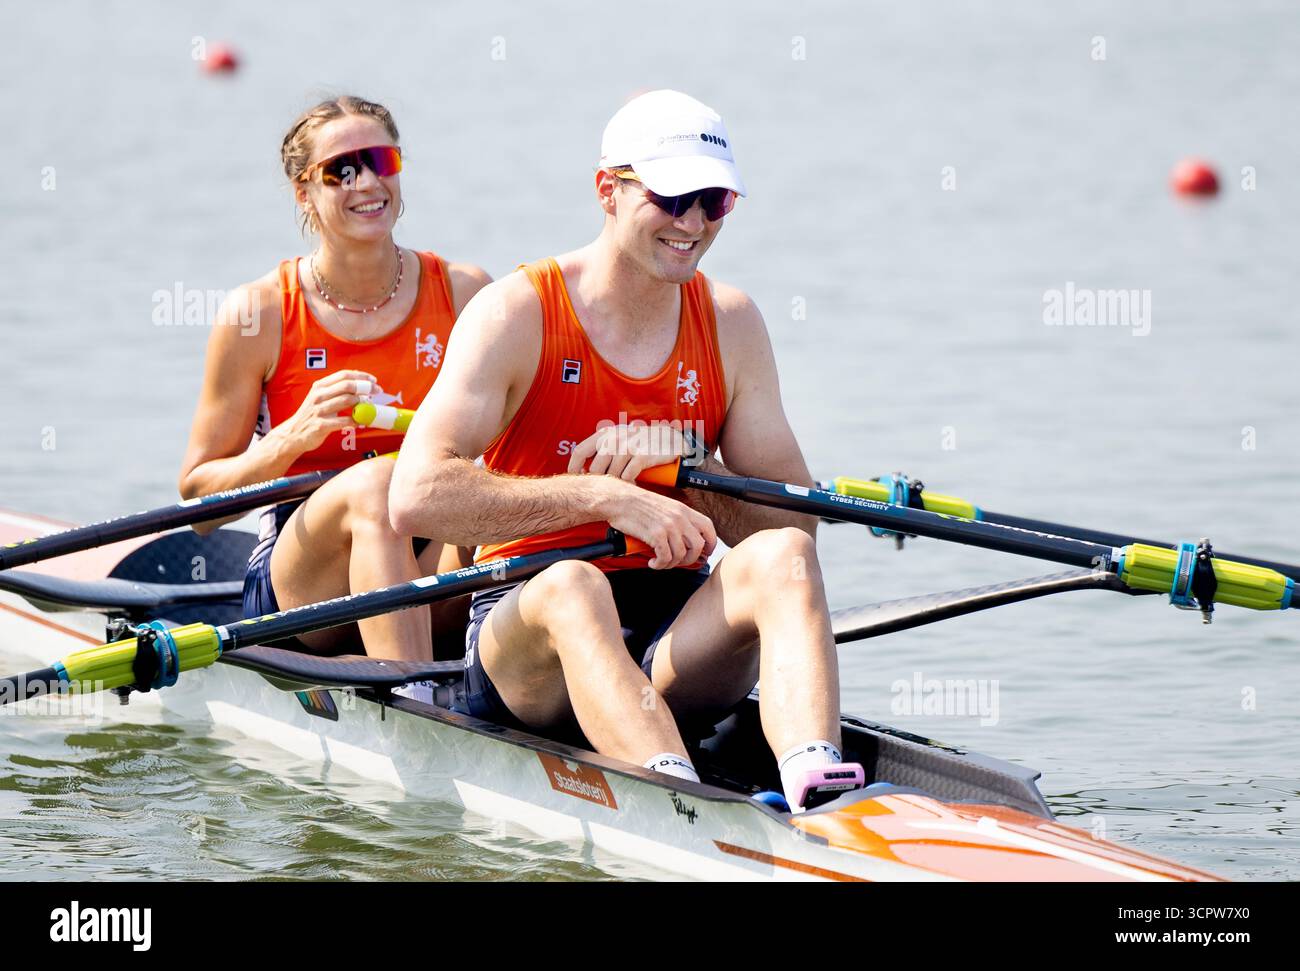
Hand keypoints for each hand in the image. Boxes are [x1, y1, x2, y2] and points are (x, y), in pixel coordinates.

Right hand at [276, 370, 380, 453]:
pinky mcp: (321, 425)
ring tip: (369, 406)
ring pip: (347, 401)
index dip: (361, 376)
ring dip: (362, 403)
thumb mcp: (320, 397)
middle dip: (366, 387)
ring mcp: (319, 410)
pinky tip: (360, 421)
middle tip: (377, 392)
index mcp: (320, 386)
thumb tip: (360, 383)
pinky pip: (344, 421)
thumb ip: (336, 390)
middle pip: (347, 385)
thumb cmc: (311, 415)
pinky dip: (356, 420)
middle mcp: (319, 396)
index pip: (344, 375)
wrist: (294, 434)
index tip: (373, 381)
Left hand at [567, 422, 685, 480]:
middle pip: (595, 468)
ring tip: (620, 490)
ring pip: (612, 474)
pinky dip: (629, 485)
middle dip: (598, 483)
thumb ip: (603, 450)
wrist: (669, 440)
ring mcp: (628, 446)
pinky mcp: (642, 455)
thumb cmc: (641, 442)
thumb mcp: (620, 439)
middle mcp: (615, 438)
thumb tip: (584, 471)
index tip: (576, 480)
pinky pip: (628, 477)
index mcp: (605, 433)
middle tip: (603, 491)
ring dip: (615, 485)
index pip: (580, 451)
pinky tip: (633, 487)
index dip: (574, 468)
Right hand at [593, 477, 716, 569]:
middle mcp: (679, 518)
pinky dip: (659, 564)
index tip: (706, 552)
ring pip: (681, 555)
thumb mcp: (665, 507)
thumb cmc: (637, 504)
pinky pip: (665, 558)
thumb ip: (678, 520)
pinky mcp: (656, 535)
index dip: (711, 543)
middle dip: (690, 559)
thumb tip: (685, 539)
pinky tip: (653, 562)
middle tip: (679, 562)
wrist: (619, 499)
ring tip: (661, 562)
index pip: (708, 528)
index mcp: (683, 509)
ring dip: (671, 564)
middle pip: (698, 546)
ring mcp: (669, 526)